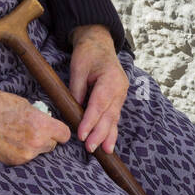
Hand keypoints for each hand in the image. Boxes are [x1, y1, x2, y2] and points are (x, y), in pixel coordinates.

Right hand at [0, 88, 70, 164]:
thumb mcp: (24, 104)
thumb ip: (38, 115)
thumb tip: (45, 120)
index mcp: (41, 125)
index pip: (64, 135)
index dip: (60, 131)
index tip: (56, 129)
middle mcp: (36, 143)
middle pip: (52, 145)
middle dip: (46, 138)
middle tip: (34, 129)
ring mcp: (24, 155)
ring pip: (39, 152)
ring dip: (34, 145)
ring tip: (19, 134)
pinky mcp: (13, 161)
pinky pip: (25, 157)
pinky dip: (21, 150)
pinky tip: (10, 141)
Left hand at [68, 24, 128, 156]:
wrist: (99, 42)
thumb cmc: (87, 53)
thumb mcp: (78, 68)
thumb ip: (76, 90)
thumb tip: (73, 111)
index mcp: (110, 78)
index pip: (99, 104)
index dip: (90, 121)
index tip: (82, 135)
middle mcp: (119, 88)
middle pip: (109, 114)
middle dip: (100, 133)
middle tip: (90, 148)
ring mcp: (121, 93)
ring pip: (114, 117)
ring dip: (109, 135)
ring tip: (106, 151)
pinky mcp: (119, 97)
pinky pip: (115, 115)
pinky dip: (111, 129)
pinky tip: (109, 142)